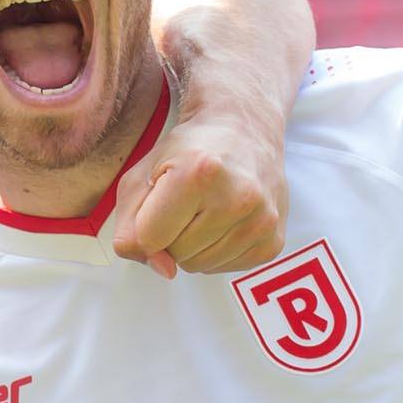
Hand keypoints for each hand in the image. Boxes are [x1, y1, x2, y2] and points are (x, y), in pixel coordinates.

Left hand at [110, 96, 286, 278]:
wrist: (244, 131)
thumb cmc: (186, 152)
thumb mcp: (141, 177)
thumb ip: (129, 228)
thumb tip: (163, 270)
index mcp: (197, 174)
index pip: (149, 238)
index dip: (145, 225)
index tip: (159, 200)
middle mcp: (237, 198)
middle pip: (175, 255)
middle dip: (170, 235)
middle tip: (185, 202)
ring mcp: (261, 221)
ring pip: (199, 265)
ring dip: (192, 246)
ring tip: (205, 210)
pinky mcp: (273, 241)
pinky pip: (225, 269)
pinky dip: (215, 251)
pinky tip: (223, 221)